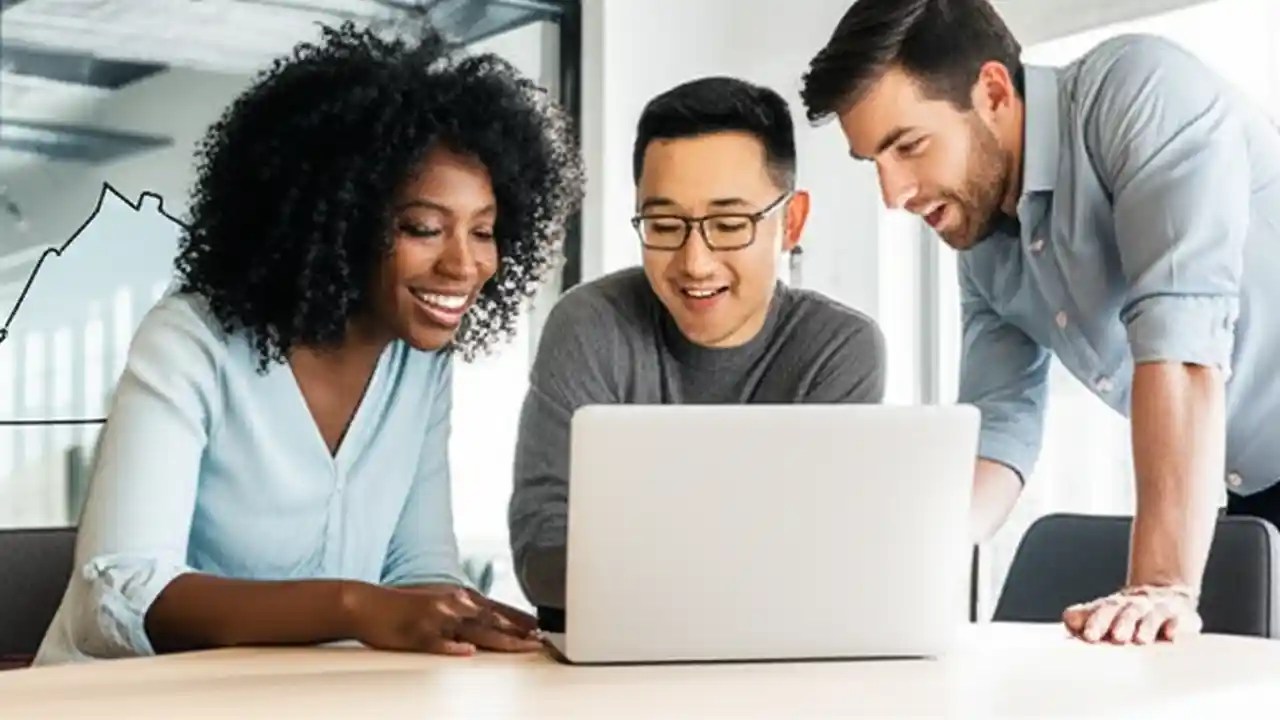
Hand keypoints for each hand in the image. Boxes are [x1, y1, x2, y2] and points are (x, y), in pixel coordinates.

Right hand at [345, 583, 541, 655]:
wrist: (367, 604)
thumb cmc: (402, 605)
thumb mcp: (438, 599)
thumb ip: (463, 608)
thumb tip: (487, 614)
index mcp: (456, 598)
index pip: (494, 609)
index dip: (518, 620)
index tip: (539, 628)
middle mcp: (450, 605)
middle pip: (489, 620)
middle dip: (516, 632)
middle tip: (539, 641)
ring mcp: (435, 619)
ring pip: (472, 631)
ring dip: (498, 639)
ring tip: (519, 646)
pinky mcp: (417, 634)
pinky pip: (438, 643)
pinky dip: (453, 647)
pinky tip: (468, 651)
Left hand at [1062, 584, 1202, 644]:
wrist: (1168, 595)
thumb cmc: (1130, 614)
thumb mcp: (1107, 614)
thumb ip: (1086, 617)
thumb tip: (1069, 619)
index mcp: (1113, 606)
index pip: (1101, 609)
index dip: (1095, 621)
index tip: (1089, 636)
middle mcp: (1134, 604)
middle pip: (1123, 610)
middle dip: (1120, 623)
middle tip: (1115, 637)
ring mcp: (1157, 609)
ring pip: (1149, 615)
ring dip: (1144, 626)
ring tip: (1140, 640)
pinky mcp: (1180, 615)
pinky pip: (1177, 619)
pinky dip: (1174, 627)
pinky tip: (1170, 637)